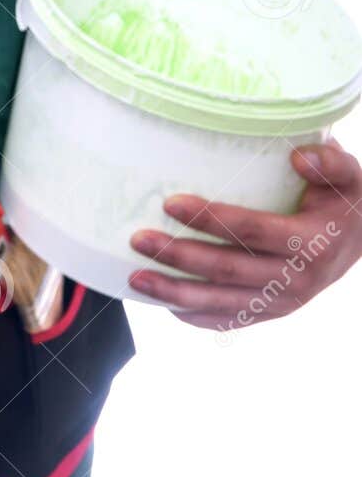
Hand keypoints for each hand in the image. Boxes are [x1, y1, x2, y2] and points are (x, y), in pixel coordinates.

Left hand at [127, 139, 361, 329]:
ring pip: (221, 302)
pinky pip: (230, 320)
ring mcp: (283, 303)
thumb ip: (328, 163)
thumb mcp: (348, 175)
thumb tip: (298, 157)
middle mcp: (295, 280)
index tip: (171, 203)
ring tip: (135, 277)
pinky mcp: (273, 313)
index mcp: (309, 243)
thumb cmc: (344, 199)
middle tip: (139, 240)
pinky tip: (164, 303)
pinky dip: (195, 315)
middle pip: (227, 270)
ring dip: (175, 291)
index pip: (252, 230)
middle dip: (179, 256)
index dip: (211, 219)